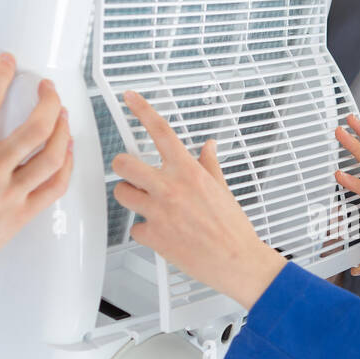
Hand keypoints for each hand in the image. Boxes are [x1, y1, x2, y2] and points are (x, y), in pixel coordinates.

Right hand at [0, 53, 73, 322]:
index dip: (1, 74)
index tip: (8, 63)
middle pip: (36, 125)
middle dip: (48, 98)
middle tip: (46, 88)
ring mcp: (12, 193)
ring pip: (54, 154)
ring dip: (63, 128)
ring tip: (61, 114)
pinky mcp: (23, 214)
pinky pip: (56, 186)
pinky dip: (67, 164)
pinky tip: (66, 152)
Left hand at [110, 91, 286, 308]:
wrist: (237, 261)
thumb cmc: (233, 228)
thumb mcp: (223, 189)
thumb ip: (209, 165)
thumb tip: (208, 147)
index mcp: (188, 172)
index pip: (160, 131)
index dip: (142, 109)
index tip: (131, 97)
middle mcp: (169, 188)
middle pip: (124, 164)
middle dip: (124, 167)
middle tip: (132, 174)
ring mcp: (158, 212)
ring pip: (122, 194)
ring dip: (131, 197)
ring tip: (147, 204)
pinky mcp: (152, 236)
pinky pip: (135, 228)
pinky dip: (145, 230)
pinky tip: (161, 233)